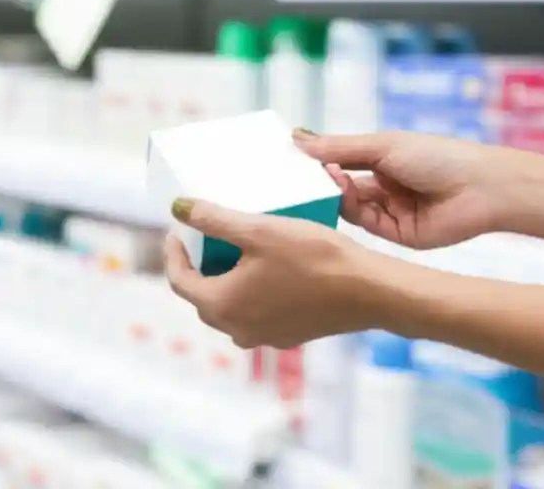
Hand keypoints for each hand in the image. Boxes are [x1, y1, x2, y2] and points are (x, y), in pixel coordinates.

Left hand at [165, 199, 384, 348]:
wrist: (370, 291)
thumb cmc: (314, 258)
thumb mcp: (258, 230)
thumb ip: (213, 219)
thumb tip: (178, 208)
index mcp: (222, 306)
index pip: (179, 280)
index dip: (173, 253)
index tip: (176, 230)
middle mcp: (237, 329)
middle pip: (202, 297)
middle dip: (197, 268)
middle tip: (201, 239)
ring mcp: (264, 337)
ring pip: (229, 308)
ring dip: (223, 282)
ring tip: (231, 252)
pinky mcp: (289, 335)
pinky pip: (255, 314)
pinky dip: (249, 293)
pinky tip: (264, 271)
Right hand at [294, 130, 510, 249]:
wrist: (483, 189)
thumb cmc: (437, 156)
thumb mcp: (382, 145)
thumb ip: (338, 147)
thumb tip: (296, 138)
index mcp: (382, 161)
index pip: (340, 163)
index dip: (317, 161)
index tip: (289, 158)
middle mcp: (383, 187)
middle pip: (340, 187)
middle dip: (321, 180)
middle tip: (296, 175)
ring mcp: (389, 212)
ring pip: (348, 206)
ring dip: (334, 193)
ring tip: (325, 180)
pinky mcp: (395, 234)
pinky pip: (364, 224)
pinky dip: (349, 210)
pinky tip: (340, 196)